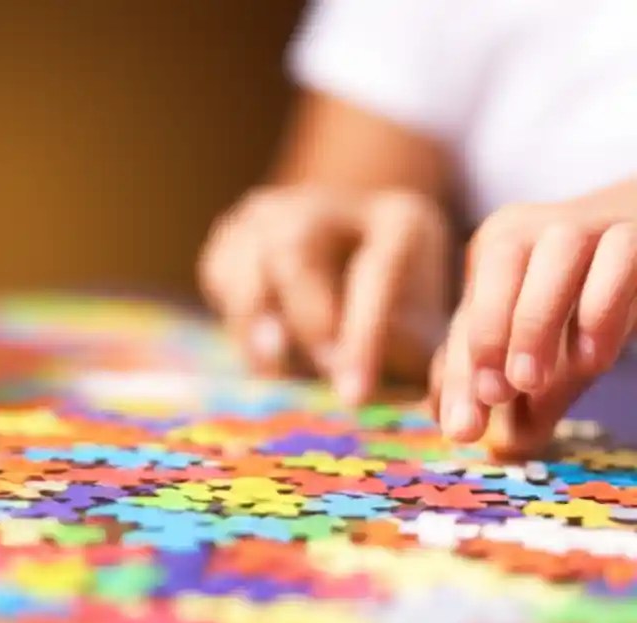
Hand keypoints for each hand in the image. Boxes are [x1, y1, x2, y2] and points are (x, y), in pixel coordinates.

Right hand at [200, 186, 449, 403]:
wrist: (357, 256)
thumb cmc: (400, 308)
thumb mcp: (425, 327)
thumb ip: (409, 354)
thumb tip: (388, 396)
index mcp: (396, 220)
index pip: (375, 273)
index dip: (361, 337)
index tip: (353, 397)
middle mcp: (329, 203)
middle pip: (294, 248)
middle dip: (300, 319)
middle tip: (313, 375)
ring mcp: (274, 210)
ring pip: (247, 263)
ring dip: (257, 329)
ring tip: (276, 373)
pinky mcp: (234, 230)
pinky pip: (219, 276)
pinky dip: (235, 317)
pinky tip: (263, 340)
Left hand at [432, 181, 636, 454]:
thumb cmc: (593, 297)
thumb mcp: (551, 345)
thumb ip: (528, 389)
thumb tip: (507, 444)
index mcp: (500, 250)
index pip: (469, 310)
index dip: (461, 370)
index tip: (463, 428)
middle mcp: (540, 227)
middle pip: (500, 258)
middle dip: (488, 330)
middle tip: (496, 395)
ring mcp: (596, 221)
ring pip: (558, 248)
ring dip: (537, 318)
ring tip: (532, 381)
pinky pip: (622, 256)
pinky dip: (603, 307)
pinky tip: (592, 358)